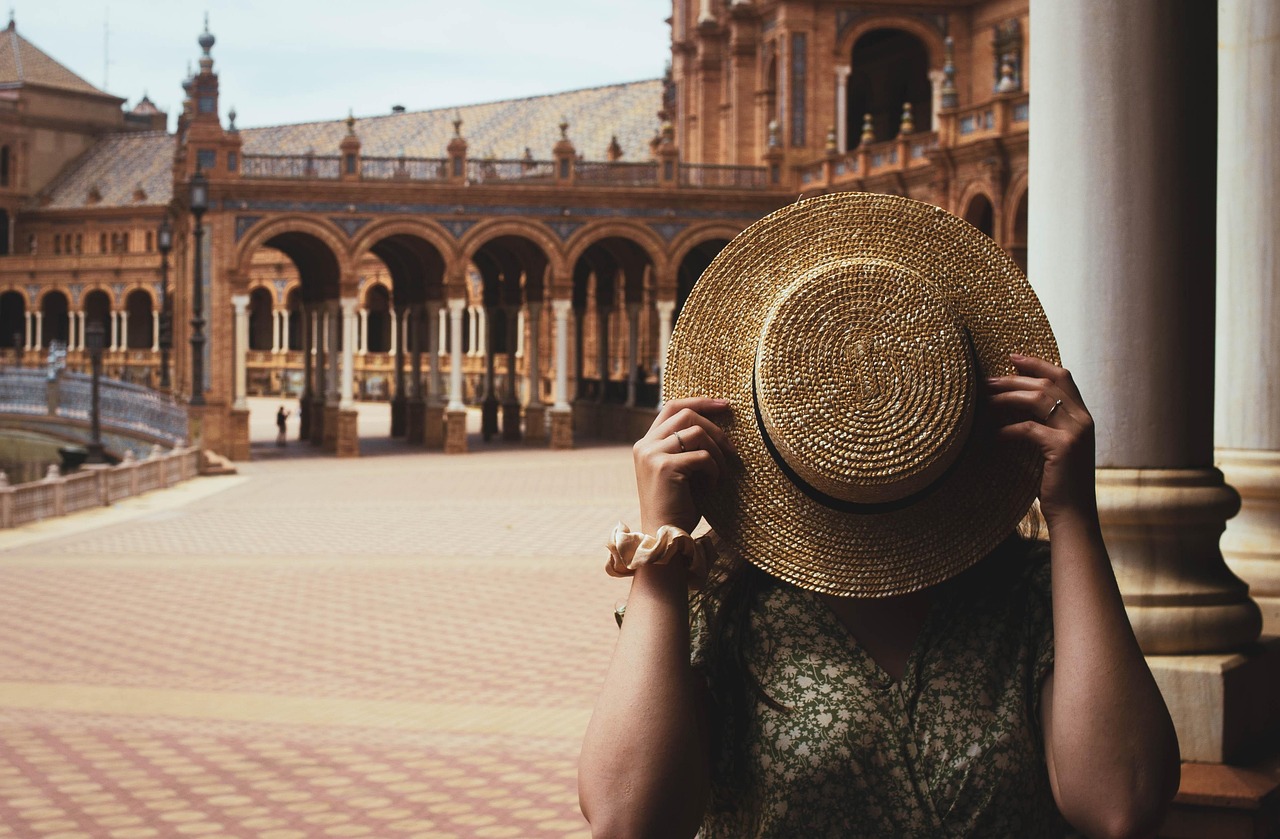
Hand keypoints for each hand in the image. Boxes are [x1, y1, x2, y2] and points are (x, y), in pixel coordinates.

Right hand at [633, 398, 734, 533]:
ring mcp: (652, 454)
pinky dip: (714, 470)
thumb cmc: (678, 506)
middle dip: (715, 428)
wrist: (665, 536)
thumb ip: (686, 446)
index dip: (700, 402)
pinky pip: (702, 456)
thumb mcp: (680, 470)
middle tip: (733, 448)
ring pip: (696, 432)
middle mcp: (645, 445)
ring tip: (721, 473)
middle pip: (686, 414)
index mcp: (646, 444)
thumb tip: (717, 424)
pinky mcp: (665, 467)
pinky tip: (713, 486)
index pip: (672, 407)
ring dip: (717, 452)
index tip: (725, 406)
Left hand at [986, 354, 1096, 526]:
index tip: (1012, 357)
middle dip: (1013, 379)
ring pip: (1039, 399)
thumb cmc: (1058, 483)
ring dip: (1007, 397)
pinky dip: (1007, 430)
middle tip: (986, 381)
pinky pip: (1028, 429)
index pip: (1063, 377)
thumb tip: (1011, 406)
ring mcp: (1076, 432)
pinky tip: (993, 435)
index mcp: (1082, 416)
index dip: (1037, 364)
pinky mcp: (1064, 448)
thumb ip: (1044, 425)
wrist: (1074, 516)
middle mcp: (1083, 419)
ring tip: (984, 400)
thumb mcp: (1054, 448)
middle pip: (1047, 384)